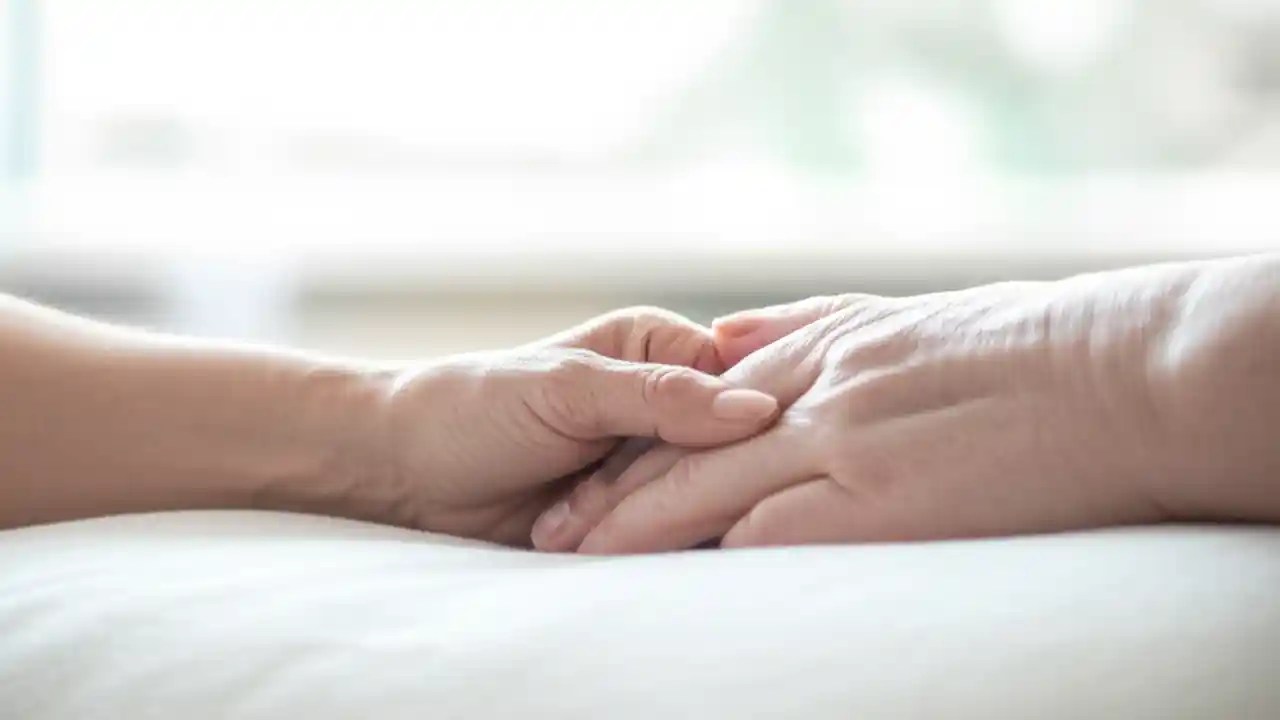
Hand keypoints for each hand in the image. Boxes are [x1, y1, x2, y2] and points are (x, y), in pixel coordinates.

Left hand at [371, 308, 778, 545]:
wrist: (405, 473)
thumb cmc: (473, 409)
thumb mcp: (567, 390)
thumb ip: (659, 398)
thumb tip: (757, 411)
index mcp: (659, 347)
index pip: (738, 384)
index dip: (746, 425)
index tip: (743, 461)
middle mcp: (665, 401)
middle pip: (726, 447)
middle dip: (698, 483)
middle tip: (666, 514)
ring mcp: (651, 462)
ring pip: (704, 495)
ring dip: (677, 523)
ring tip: (645, 541)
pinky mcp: (635, 515)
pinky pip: (673, 534)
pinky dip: (664, 550)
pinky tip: (662, 568)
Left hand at [532, 263, 1267, 552]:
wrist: (1118, 372)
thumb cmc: (1038, 347)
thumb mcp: (910, 315)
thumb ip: (815, 321)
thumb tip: (736, 335)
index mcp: (828, 343)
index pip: (703, 395)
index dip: (641, 439)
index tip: (596, 472)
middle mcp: (814, 388)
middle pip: (681, 444)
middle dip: (611, 491)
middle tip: (555, 532)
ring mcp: (837, 440)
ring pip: (701, 490)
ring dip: (633, 531)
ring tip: (577, 564)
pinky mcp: (871, 497)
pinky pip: (765, 535)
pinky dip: (706, 561)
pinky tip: (665, 590)